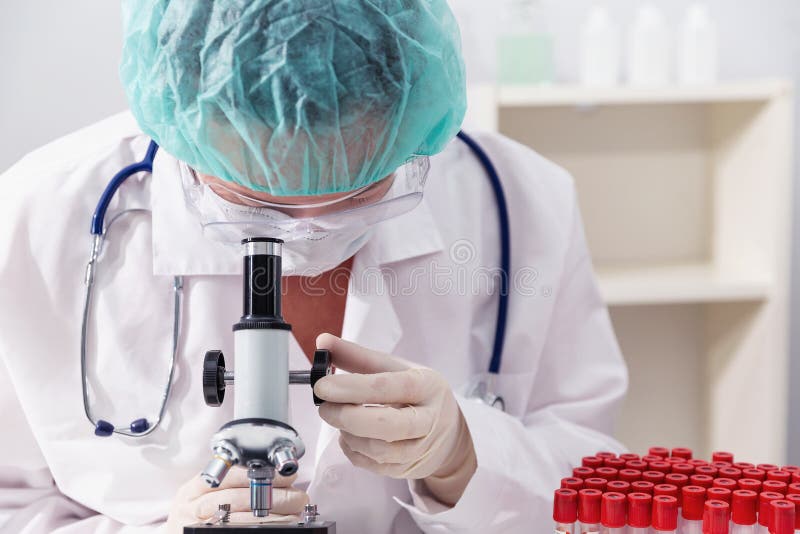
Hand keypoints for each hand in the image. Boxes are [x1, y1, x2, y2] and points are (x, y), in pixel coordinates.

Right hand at [165, 469, 307, 532]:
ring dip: (270, 518)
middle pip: (237, 498)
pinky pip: (230, 531)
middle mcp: (191, 505)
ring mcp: (194, 525)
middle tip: (297, 497)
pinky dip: (255, 530)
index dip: (262, 475)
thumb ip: (231, 484)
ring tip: (292, 516)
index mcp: (195, 487)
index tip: (287, 476)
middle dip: (272, 497)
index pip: (231, 475)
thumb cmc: (194, 516)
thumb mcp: (204, 494)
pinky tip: (273, 528)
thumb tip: (277, 479)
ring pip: (237, 520)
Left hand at [314, 334, 476, 506]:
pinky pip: (372, 465)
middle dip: (347, 417)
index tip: (322, 386)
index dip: (352, 387)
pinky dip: (351, 450)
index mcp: (428, 386)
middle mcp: (429, 419)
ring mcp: (420, 449)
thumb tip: (323, 342)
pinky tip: (347, 435)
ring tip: (338, 418)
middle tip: (324, 407)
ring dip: (348, 434)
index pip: (389, 387)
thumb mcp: (397, 369)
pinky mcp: (407, 469)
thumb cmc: (417, 394)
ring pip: (378, 450)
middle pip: (387, 425)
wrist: (449, 434)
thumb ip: (359, 357)